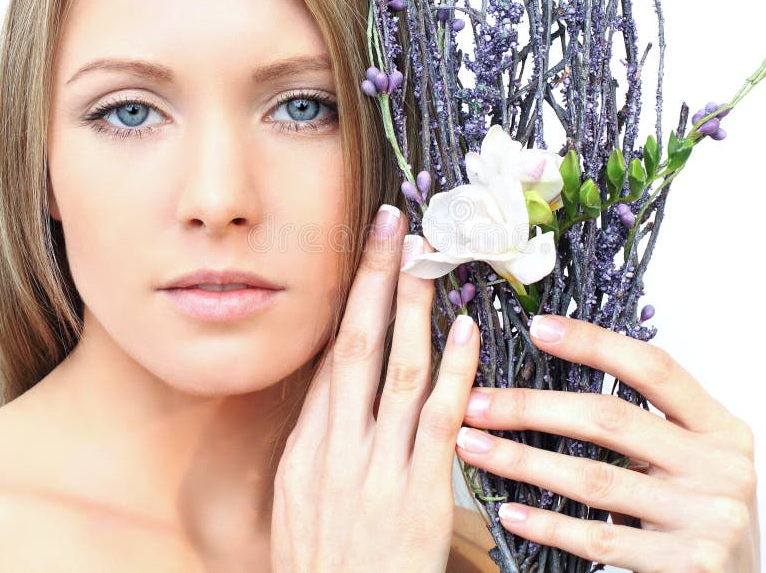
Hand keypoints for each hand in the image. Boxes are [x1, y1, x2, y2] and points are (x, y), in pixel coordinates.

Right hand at [271, 206, 480, 572]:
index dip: (353, 297)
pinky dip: (453, 371)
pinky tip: (466, 329)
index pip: (332, 353)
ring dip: (415, 309)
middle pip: (357, 344)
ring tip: (429, 260)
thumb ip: (319, 439)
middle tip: (394, 226)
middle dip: (376, 279)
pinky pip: (438, 422)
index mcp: (307, 445)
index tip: (370, 253)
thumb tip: (336, 387)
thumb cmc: (321, 563)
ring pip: (399, 371)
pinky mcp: (419, 496)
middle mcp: (337, 446)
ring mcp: (377, 468)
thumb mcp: (298, 498)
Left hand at [455, 314, 759, 572]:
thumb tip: (552, 379)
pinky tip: (509, 511)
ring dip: (522, 461)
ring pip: (593, 478)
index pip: (652, 368)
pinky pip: (598, 539)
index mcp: (719, 427)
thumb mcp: (691, 454)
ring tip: (473, 447)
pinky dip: (547, 524)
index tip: (537, 328)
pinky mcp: (685, 565)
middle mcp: (719, 466)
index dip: (594, 344)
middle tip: (476, 403)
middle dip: (532, 408)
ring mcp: (706, 517)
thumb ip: (645, 421)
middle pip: (609, 420)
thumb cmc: (702, 509)